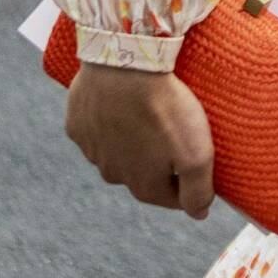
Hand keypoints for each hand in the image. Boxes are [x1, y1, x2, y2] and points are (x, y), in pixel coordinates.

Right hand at [63, 62, 215, 216]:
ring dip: (134, 140)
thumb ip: (199, 192)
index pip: (172, 197)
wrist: (125, 63)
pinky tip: (124, 103)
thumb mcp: (197, 154)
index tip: (200, 160)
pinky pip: (98, 129)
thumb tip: (199, 214)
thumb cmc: (165, 109)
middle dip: (161, 161)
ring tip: (150, 113)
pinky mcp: (77, 124)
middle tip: (176, 130)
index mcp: (143, 187)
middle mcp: (112, 175)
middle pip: (144, 174)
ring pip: (119, 152)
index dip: (189, 182)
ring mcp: (91, 149)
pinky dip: (111, 121)